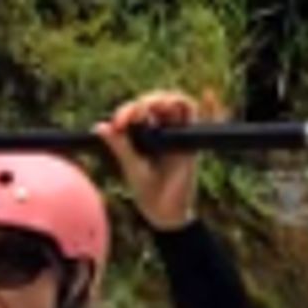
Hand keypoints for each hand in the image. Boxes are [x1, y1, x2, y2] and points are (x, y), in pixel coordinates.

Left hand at [94, 89, 222, 230]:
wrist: (165, 212)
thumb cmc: (147, 191)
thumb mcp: (131, 166)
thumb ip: (120, 146)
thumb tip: (99, 126)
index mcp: (141, 134)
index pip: (135, 111)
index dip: (127, 110)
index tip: (119, 122)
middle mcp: (160, 130)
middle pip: (156, 102)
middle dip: (146, 102)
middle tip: (136, 114)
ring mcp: (177, 134)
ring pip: (177, 104)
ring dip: (169, 100)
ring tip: (159, 106)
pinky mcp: (192, 142)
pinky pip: (201, 120)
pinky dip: (208, 105)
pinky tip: (208, 94)